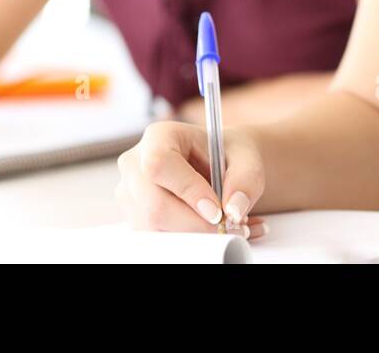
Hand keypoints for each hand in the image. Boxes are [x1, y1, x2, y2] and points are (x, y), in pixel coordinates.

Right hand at [115, 120, 267, 239]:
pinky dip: (189, 241)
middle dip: (195, 224)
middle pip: (153, 204)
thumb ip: (245, 180)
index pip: (160, 165)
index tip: (218, 211)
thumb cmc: (229, 156)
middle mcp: (136, 164)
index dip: (188, 191)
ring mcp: (131, 193)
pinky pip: (157, 238)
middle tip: (230, 228)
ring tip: (228, 228)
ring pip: (154, 227)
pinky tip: (212, 231)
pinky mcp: (136, 217)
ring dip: (195, 235)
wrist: (222, 166)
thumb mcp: (247, 159)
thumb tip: (233, 210)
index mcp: (159, 136)